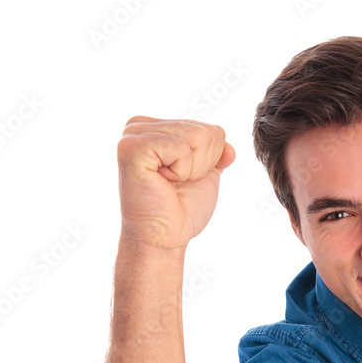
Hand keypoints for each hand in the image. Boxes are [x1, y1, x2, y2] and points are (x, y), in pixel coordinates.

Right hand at [116, 116, 235, 250]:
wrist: (164, 237)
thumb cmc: (180, 210)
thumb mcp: (206, 176)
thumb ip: (218, 155)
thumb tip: (230, 148)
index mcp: (157, 127)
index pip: (210, 130)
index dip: (208, 161)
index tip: (184, 178)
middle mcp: (141, 125)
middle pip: (205, 132)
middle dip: (201, 165)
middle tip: (175, 183)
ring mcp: (133, 134)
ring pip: (196, 138)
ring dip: (190, 169)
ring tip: (167, 182)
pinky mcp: (131, 147)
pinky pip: (180, 147)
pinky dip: (180, 171)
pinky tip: (161, 180)